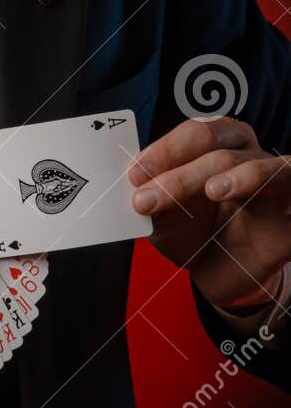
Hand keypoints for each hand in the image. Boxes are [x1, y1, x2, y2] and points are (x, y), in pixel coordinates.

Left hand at [129, 115, 290, 309]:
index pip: (198, 133)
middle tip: (144, 200)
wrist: (220, 275)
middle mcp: (254, 157)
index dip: (165, 150)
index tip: (134, 176)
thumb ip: (150, 199)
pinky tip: (265, 212)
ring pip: (266, 169)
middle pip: (222, 152)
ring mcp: (281, 186)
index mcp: (221, 144)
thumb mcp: (162, 217)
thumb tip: (132, 187)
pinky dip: (285, 202)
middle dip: (181, 174)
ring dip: (241, 176)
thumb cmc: (192, 232)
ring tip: (213, 191)